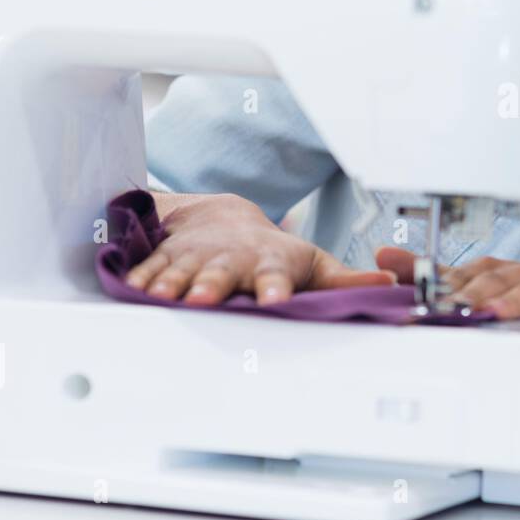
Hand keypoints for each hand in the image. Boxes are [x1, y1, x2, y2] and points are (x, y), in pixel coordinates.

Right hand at [124, 193, 396, 305]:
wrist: (220, 219)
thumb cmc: (271, 252)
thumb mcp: (312, 263)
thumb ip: (345, 281)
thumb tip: (389, 287)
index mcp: (268, 263)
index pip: (274, 275)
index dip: (275, 287)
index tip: (277, 300)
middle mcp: (230, 261)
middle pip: (221, 274)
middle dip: (213, 287)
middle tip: (209, 300)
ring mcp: (195, 261)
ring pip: (181, 273)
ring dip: (173, 285)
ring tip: (166, 297)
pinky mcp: (164, 261)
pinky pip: (148, 271)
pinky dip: (138, 280)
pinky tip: (130, 289)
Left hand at [373, 247, 519, 323]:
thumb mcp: (483, 295)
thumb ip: (435, 277)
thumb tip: (384, 255)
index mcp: (498, 273)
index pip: (467, 274)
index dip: (445, 285)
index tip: (422, 299)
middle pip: (498, 280)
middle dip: (475, 294)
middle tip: (455, 309)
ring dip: (515, 300)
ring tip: (496, 312)